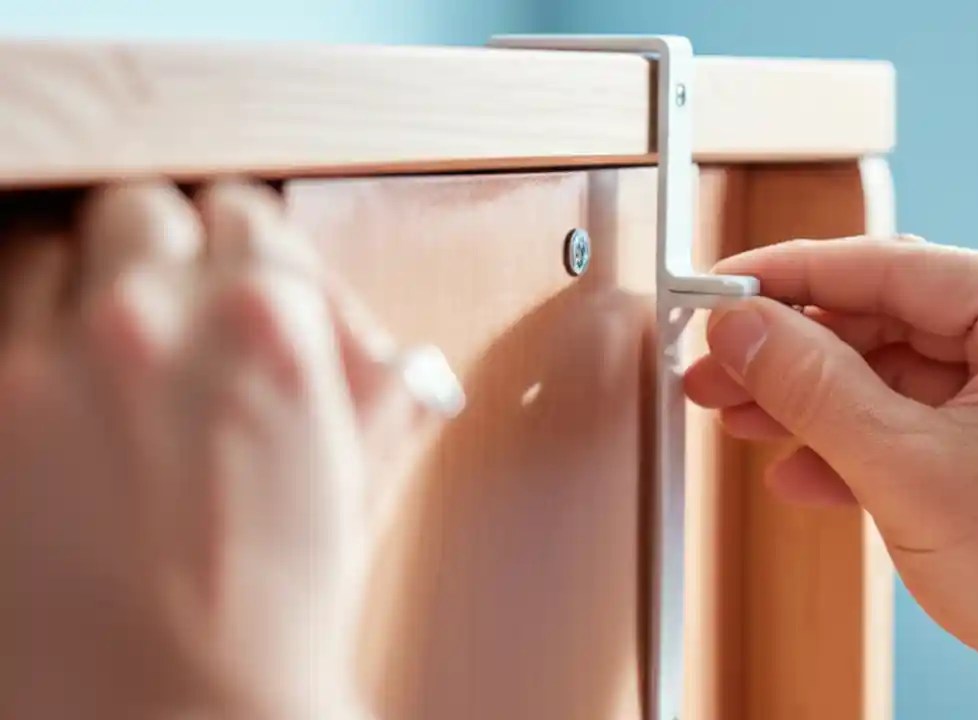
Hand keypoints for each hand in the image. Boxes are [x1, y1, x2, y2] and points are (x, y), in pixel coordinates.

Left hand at [0, 181, 451, 718]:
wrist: (176, 706)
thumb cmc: (277, 608)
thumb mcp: (359, 473)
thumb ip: (373, 379)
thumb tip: (362, 333)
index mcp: (270, 324)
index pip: (248, 211)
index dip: (250, 252)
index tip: (240, 279)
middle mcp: (156, 318)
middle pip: (147, 208)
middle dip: (167, 252)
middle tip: (178, 314)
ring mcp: (57, 358)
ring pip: (59, 255)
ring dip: (90, 291)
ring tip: (113, 364)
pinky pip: (6, 326)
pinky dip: (33, 350)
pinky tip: (67, 412)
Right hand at [684, 236, 977, 717]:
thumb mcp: (906, 469)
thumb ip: (812, 386)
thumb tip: (742, 327)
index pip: (892, 266)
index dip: (792, 275)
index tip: (723, 284)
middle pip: (886, 316)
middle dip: (794, 349)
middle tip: (717, 364)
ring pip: (892, 369)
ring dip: (812, 397)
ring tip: (737, 412)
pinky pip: (915, 416)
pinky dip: (854, 440)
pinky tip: (796, 465)